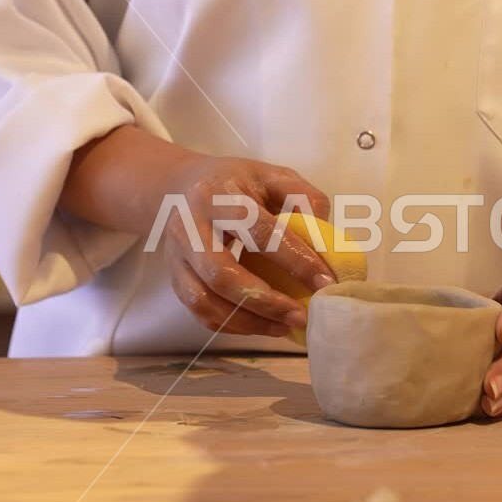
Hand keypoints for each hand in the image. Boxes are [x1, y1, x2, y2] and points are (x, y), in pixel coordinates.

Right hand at [161, 154, 335, 336]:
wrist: (178, 188)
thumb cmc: (235, 184)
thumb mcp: (269, 175)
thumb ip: (302, 197)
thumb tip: (327, 239)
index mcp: (217, 196)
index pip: (258, 231)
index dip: (294, 259)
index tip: (325, 282)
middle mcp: (189, 228)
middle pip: (222, 274)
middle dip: (266, 301)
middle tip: (302, 315)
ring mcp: (176, 257)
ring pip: (205, 301)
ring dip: (249, 321)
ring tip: (286, 326)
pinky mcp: (174, 279)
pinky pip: (200, 313)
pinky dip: (234, 326)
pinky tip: (264, 325)